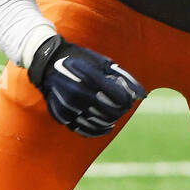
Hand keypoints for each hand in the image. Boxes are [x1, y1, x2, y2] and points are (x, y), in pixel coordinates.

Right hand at [28, 34, 145, 136]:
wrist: (48, 61)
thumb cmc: (80, 59)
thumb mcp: (101, 62)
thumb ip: (122, 77)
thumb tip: (142, 95)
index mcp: (90, 78)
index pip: (118, 97)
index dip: (126, 101)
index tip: (129, 101)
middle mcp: (79, 93)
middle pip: (109, 111)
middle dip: (119, 111)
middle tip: (122, 109)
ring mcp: (69, 105)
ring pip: (97, 122)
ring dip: (109, 122)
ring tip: (113, 118)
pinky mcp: (61, 114)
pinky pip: (82, 129)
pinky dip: (96, 130)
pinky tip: (104, 127)